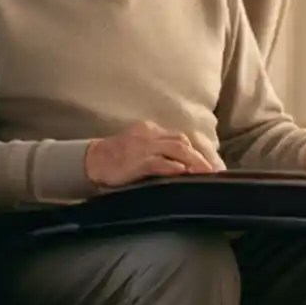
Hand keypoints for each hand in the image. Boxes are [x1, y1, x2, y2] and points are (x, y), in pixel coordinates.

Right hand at [85, 121, 222, 187]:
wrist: (91, 161)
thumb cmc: (116, 159)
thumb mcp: (139, 149)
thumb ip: (158, 152)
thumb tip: (183, 166)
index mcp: (150, 130)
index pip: (179, 138)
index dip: (196, 151)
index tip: (210, 164)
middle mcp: (149, 135)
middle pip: (182, 143)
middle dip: (200, 158)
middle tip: (214, 172)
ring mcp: (142, 147)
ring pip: (175, 150)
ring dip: (194, 162)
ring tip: (206, 174)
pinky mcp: (136, 161)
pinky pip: (158, 162)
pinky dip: (172, 166)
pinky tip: (183, 172)